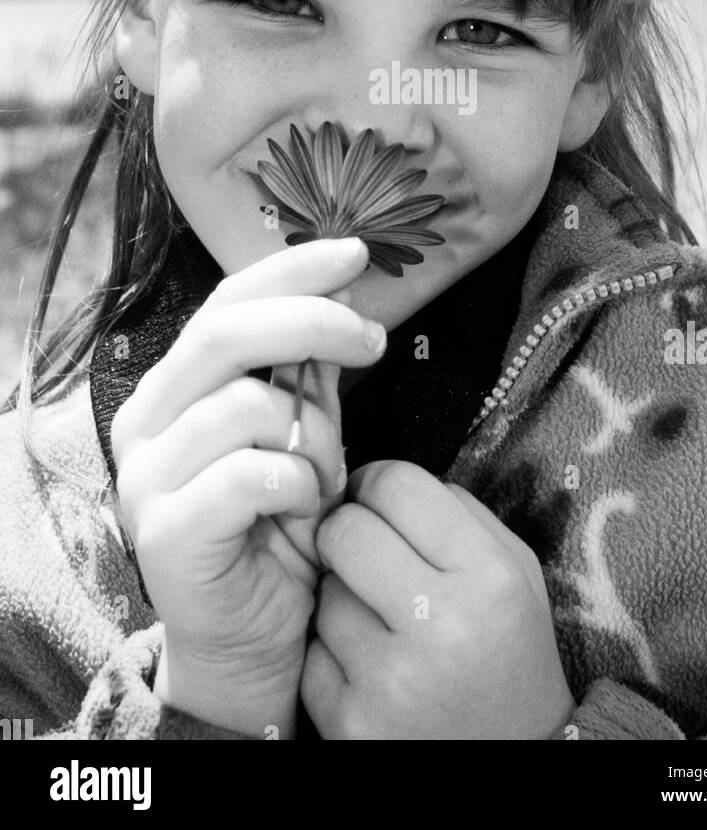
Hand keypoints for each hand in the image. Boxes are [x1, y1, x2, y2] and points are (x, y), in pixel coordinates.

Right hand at [110, 237, 384, 736]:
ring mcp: (146, 476)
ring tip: (326, 476)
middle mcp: (146, 420)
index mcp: (175, 386)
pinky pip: (250, 474)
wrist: (252, 642)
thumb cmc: (280, 530)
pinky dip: (298, 484)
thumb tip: (340, 291)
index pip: (226, 301)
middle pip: (225, 333)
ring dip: (311, 435)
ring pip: (244, 405)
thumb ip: (308, 372)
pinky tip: (308, 509)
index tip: (356, 253)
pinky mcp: (165, 531)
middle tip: (371, 339)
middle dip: (311, 323)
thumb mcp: (304, 434)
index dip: (291, 270)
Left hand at [302, 460, 574, 739]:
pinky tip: (368, 667)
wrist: (516, 761)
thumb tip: (384, 479)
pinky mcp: (351, 725)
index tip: (375, 497)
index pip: (398, 485)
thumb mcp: (517, 573)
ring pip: (324, 593)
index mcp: (488, 577)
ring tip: (380, 620)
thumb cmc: (511, 653)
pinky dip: (332, 656)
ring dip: (342, 596)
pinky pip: (312, 655)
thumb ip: (462, 514)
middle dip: (348, 530)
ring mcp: (390, 680)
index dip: (376, 483)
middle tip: (363, 549)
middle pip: (345, 529)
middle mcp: (441, 625)